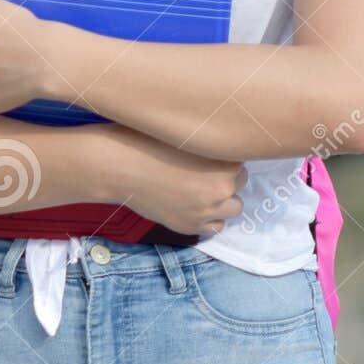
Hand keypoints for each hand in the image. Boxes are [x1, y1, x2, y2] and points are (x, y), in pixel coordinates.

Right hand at [103, 127, 248, 236]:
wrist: (120, 166)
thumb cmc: (148, 141)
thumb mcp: (187, 136)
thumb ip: (211, 146)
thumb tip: (224, 147)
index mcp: (223, 162)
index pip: (243, 160)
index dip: (226, 157)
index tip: (211, 155)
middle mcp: (220, 189)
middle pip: (240, 183)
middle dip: (226, 177)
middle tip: (203, 170)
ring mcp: (205, 211)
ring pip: (234, 208)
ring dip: (222, 199)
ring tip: (201, 189)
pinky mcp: (189, 226)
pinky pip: (215, 227)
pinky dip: (209, 218)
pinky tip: (193, 205)